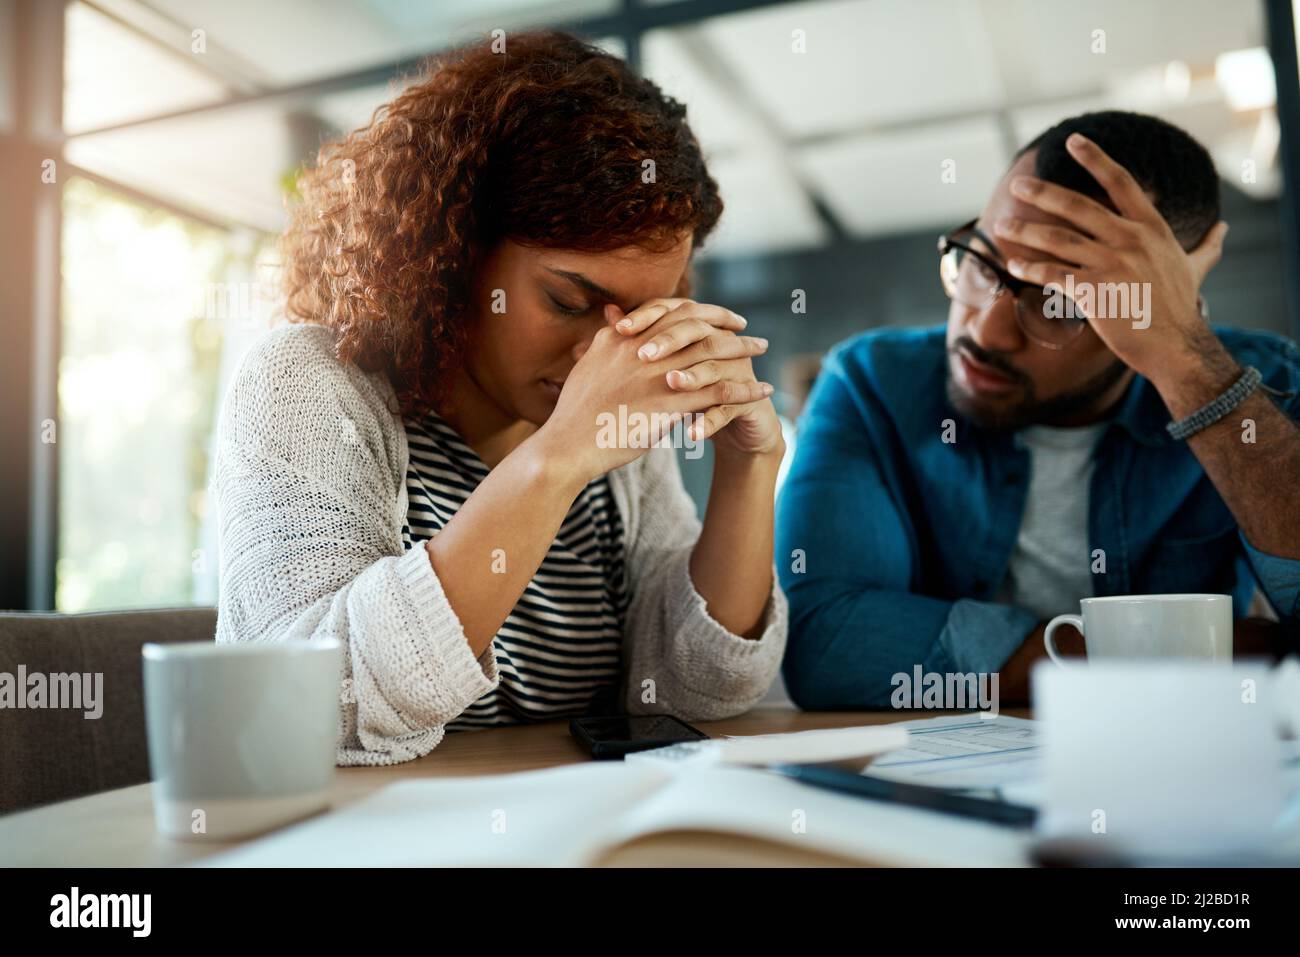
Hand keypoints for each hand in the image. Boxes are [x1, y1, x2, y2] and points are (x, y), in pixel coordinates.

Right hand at [538, 305, 773, 483]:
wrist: (567, 446)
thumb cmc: (576, 412)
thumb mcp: (589, 364)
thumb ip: (606, 338)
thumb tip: (615, 318)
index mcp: (626, 338)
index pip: (672, 312)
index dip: (700, 310)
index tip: (717, 315)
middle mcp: (645, 350)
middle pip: (697, 326)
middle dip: (726, 324)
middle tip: (748, 328)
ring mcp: (658, 376)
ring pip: (712, 355)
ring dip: (742, 352)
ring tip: (763, 351)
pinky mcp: (670, 406)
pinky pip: (718, 393)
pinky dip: (744, 389)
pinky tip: (762, 391)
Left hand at [993, 132, 1230, 384]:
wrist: (1177, 345)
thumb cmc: (1181, 307)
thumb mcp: (1196, 268)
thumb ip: (1206, 246)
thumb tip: (1223, 229)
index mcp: (1151, 227)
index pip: (1121, 182)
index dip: (1095, 159)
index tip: (1072, 141)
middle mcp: (1130, 239)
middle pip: (1078, 206)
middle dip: (1043, 194)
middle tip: (1017, 184)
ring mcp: (1111, 264)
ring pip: (1058, 240)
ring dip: (1026, 231)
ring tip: (1001, 226)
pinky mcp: (1094, 292)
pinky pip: (1053, 276)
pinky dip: (1031, 269)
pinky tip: (1013, 266)